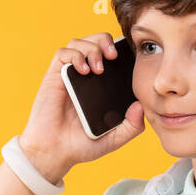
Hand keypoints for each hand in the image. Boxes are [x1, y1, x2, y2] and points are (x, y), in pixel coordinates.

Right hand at [19, 32, 145, 182]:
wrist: (56, 153)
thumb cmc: (81, 145)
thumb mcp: (115, 139)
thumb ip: (132, 126)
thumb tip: (141, 106)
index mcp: (101, 86)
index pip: (111, 56)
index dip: (121, 49)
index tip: (130, 58)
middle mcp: (85, 76)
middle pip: (95, 41)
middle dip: (106, 41)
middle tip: (113, 55)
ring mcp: (69, 75)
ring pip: (78, 43)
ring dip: (91, 47)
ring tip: (98, 66)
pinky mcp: (54, 77)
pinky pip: (62, 54)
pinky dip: (75, 56)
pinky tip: (83, 70)